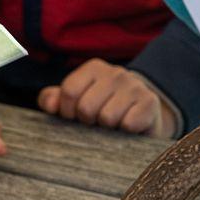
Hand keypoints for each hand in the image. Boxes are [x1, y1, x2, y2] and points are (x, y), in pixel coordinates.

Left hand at [38, 59, 177, 137]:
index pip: (69, 92)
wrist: (139, 114)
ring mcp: (135, 86)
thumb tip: (50, 105)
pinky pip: (128, 124)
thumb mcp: (72, 102)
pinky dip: (125, 131)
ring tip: (111, 122)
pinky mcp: (150, 102)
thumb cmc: (98, 108)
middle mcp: (115, 73)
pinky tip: (126, 126)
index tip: (73, 116)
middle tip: (95, 120)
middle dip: (86, 121)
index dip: (66, 112)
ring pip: (107, 118)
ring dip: (106, 128)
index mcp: (93, 68)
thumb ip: (52, 100)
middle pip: (86, 107)